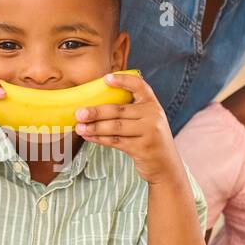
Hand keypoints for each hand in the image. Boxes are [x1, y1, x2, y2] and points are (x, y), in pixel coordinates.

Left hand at [73, 71, 183, 185]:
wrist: (166, 166)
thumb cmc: (149, 140)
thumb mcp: (147, 121)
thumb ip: (131, 111)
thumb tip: (95, 105)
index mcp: (153, 104)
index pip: (139, 86)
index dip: (123, 80)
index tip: (105, 78)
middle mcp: (153, 116)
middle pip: (119, 110)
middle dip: (96, 111)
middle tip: (78, 113)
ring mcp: (149, 132)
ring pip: (115, 127)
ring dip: (94, 127)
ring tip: (79, 128)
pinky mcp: (143, 148)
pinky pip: (116, 141)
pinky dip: (100, 139)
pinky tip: (89, 137)